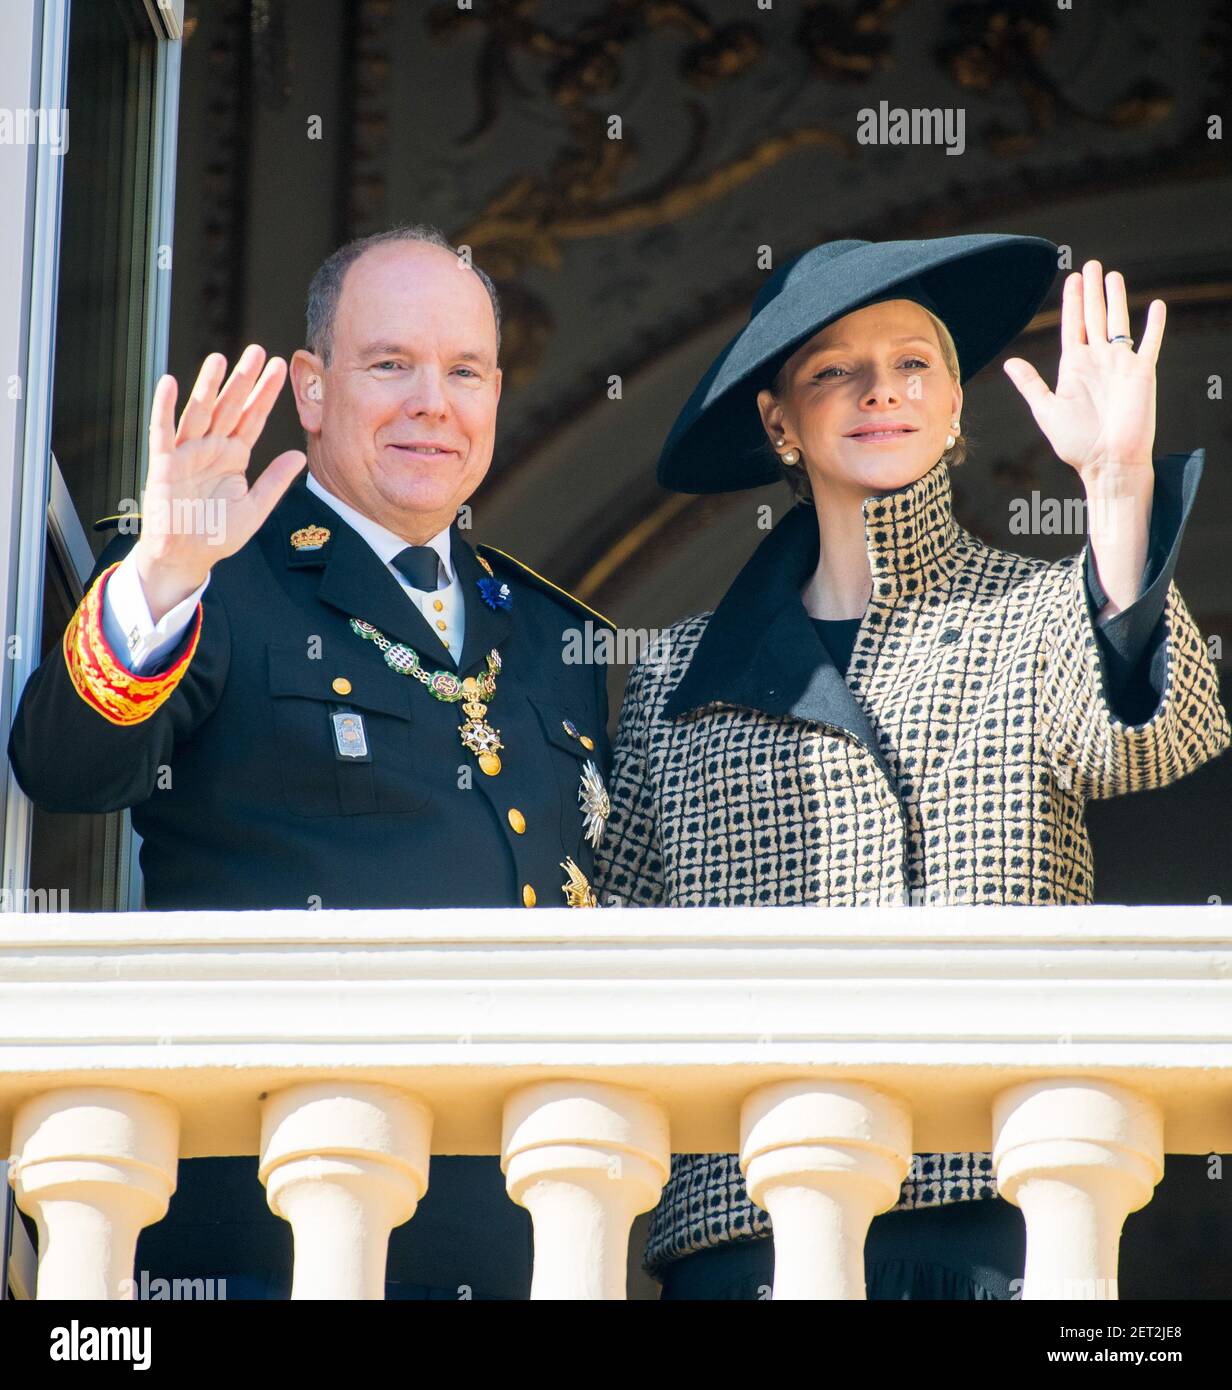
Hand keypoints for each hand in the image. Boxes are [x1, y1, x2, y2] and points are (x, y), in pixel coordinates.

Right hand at [134, 346, 305, 620]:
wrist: (186, 557)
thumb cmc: (217, 534)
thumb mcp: (255, 509)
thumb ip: (275, 482)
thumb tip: (300, 457)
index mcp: (234, 456)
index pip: (253, 417)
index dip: (267, 393)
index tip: (281, 367)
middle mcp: (211, 448)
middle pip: (230, 407)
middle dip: (244, 380)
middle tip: (258, 351)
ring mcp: (187, 453)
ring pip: (200, 413)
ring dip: (208, 386)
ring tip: (220, 359)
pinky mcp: (164, 464)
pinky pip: (163, 431)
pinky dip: (165, 407)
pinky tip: (171, 383)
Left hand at [1002, 260, 1164, 482]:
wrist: (1107, 461)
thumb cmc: (1076, 443)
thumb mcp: (1047, 410)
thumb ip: (1031, 385)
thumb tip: (1010, 362)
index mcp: (1073, 368)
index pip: (1072, 326)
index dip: (1071, 302)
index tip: (1071, 279)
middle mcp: (1097, 361)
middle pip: (1094, 317)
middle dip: (1092, 292)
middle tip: (1091, 265)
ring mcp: (1120, 364)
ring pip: (1118, 322)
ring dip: (1116, 299)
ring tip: (1113, 275)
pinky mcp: (1141, 372)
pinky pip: (1149, 343)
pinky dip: (1154, 325)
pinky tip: (1156, 305)